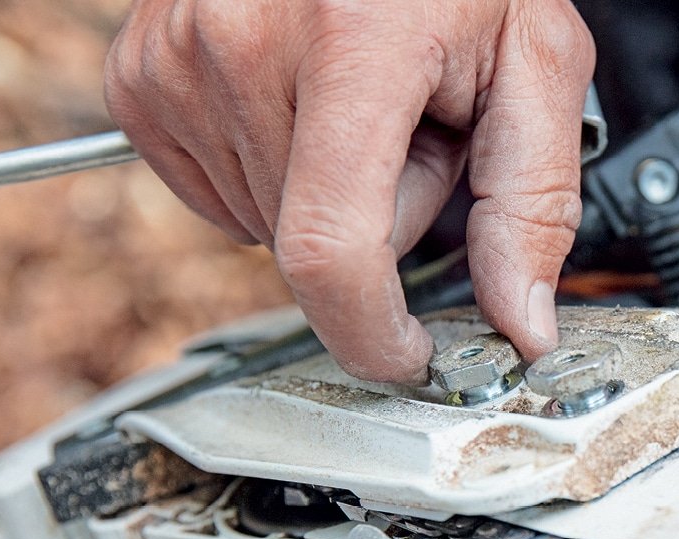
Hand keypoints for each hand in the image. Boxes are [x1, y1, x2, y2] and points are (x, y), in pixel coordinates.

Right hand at [105, 0, 594, 382]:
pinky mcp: (143, 73)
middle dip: (384, 218)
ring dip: (326, 194)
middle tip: (420, 130)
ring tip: (365, 105)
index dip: (371, 334)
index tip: (407, 356)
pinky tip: (305, 106)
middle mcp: (244, 42)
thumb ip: (534, 203)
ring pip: (264, 225)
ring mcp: (180, 55)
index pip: (333, 250)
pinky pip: (215, 193)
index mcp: (353, 43)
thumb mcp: (535, 63)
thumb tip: (522, 325)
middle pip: (312, 243)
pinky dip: (271, 173)